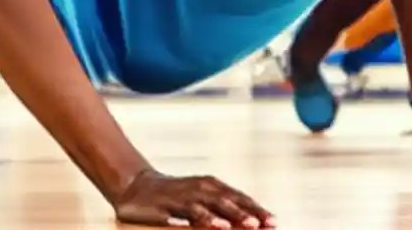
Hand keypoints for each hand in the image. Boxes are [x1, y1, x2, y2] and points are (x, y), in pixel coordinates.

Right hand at [113, 170, 273, 227]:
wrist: (138, 186)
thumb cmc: (181, 195)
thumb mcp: (206, 197)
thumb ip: (231, 208)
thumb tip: (262, 222)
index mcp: (212, 186)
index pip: (238, 198)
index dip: (256, 210)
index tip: (274, 223)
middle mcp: (197, 190)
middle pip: (222, 202)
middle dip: (240, 214)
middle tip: (258, 225)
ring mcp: (178, 199)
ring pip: (198, 209)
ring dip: (212, 218)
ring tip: (226, 227)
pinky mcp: (159, 208)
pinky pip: (170, 217)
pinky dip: (179, 222)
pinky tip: (185, 228)